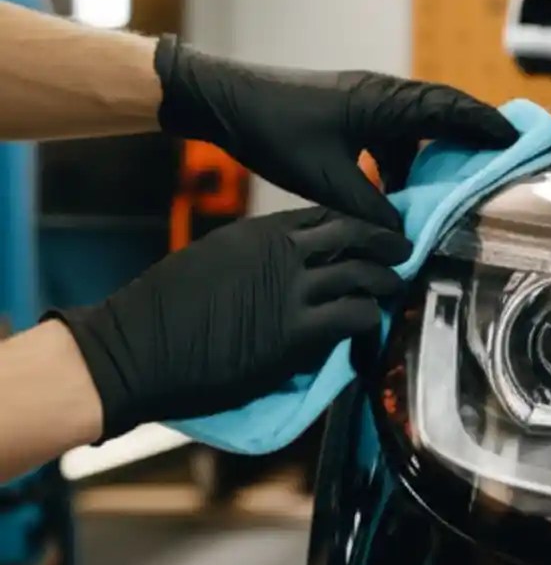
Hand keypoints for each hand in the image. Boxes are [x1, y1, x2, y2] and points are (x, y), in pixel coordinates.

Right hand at [48, 207, 410, 440]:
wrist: (132, 348)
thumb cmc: (162, 314)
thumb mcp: (213, 261)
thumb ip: (254, 258)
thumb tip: (284, 269)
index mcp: (260, 232)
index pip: (326, 215)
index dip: (358, 224)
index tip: (375, 234)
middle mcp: (282, 252)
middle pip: (355, 234)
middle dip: (386, 243)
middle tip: (404, 254)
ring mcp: (292, 290)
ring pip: (363, 273)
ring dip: (386, 283)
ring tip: (396, 291)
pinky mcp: (296, 332)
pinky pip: (356, 316)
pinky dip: (371, 322)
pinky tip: (372, 332)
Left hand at [153, 35, 517, 228]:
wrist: (224, 103)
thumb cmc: (273, 129)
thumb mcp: (326, 180)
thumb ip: (370, 210)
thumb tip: (404, 237)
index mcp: (383, 102)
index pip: (449, 110)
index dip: (486, 127)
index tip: (517, 142)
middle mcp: (380, 96)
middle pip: (441, 115)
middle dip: (472, 138)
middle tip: (502, 161)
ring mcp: (364, 104)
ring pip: (414, 131)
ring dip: (433, 158)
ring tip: (455, 189)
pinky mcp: (348, 115)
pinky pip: (389, 140)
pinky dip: (402, 164)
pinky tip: (400, 194)